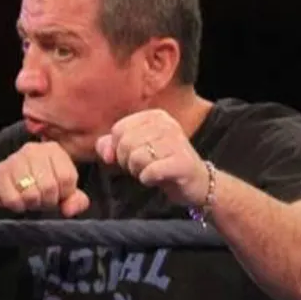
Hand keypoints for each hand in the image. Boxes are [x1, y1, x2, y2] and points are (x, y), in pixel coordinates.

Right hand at [0, 141, 89, 216]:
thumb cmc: (34, 185)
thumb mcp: (60, 191)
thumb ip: (75, 200)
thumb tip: (70, 210)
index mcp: (53, 150)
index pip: (67, 178)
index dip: (63, 194)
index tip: (55, 194)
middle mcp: (34, 150)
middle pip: (50, 187)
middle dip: (46, 201)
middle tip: (39, 198)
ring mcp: (15, 159)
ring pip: (32, 195)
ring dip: (31, 204)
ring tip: (27, 197)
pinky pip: (14, 200)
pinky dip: (17, 206)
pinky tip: (15, 198)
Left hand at [95, 109, 209, 205]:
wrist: (195, 183)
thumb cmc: (160, 164)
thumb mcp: (133, 150)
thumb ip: (111, 146)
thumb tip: (105, 152)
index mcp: (154, 116)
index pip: (118, 130)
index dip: (118, 149)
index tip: (133, 156)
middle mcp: (167, 124)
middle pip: (125, 144)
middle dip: (127, 162)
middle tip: (143, 166)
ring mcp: (177, 141)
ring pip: (136, 158)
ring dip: (138, 171)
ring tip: (151, 171)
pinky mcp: (182, 162)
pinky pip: (150, 171)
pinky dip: (147, 179)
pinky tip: (157, 179)